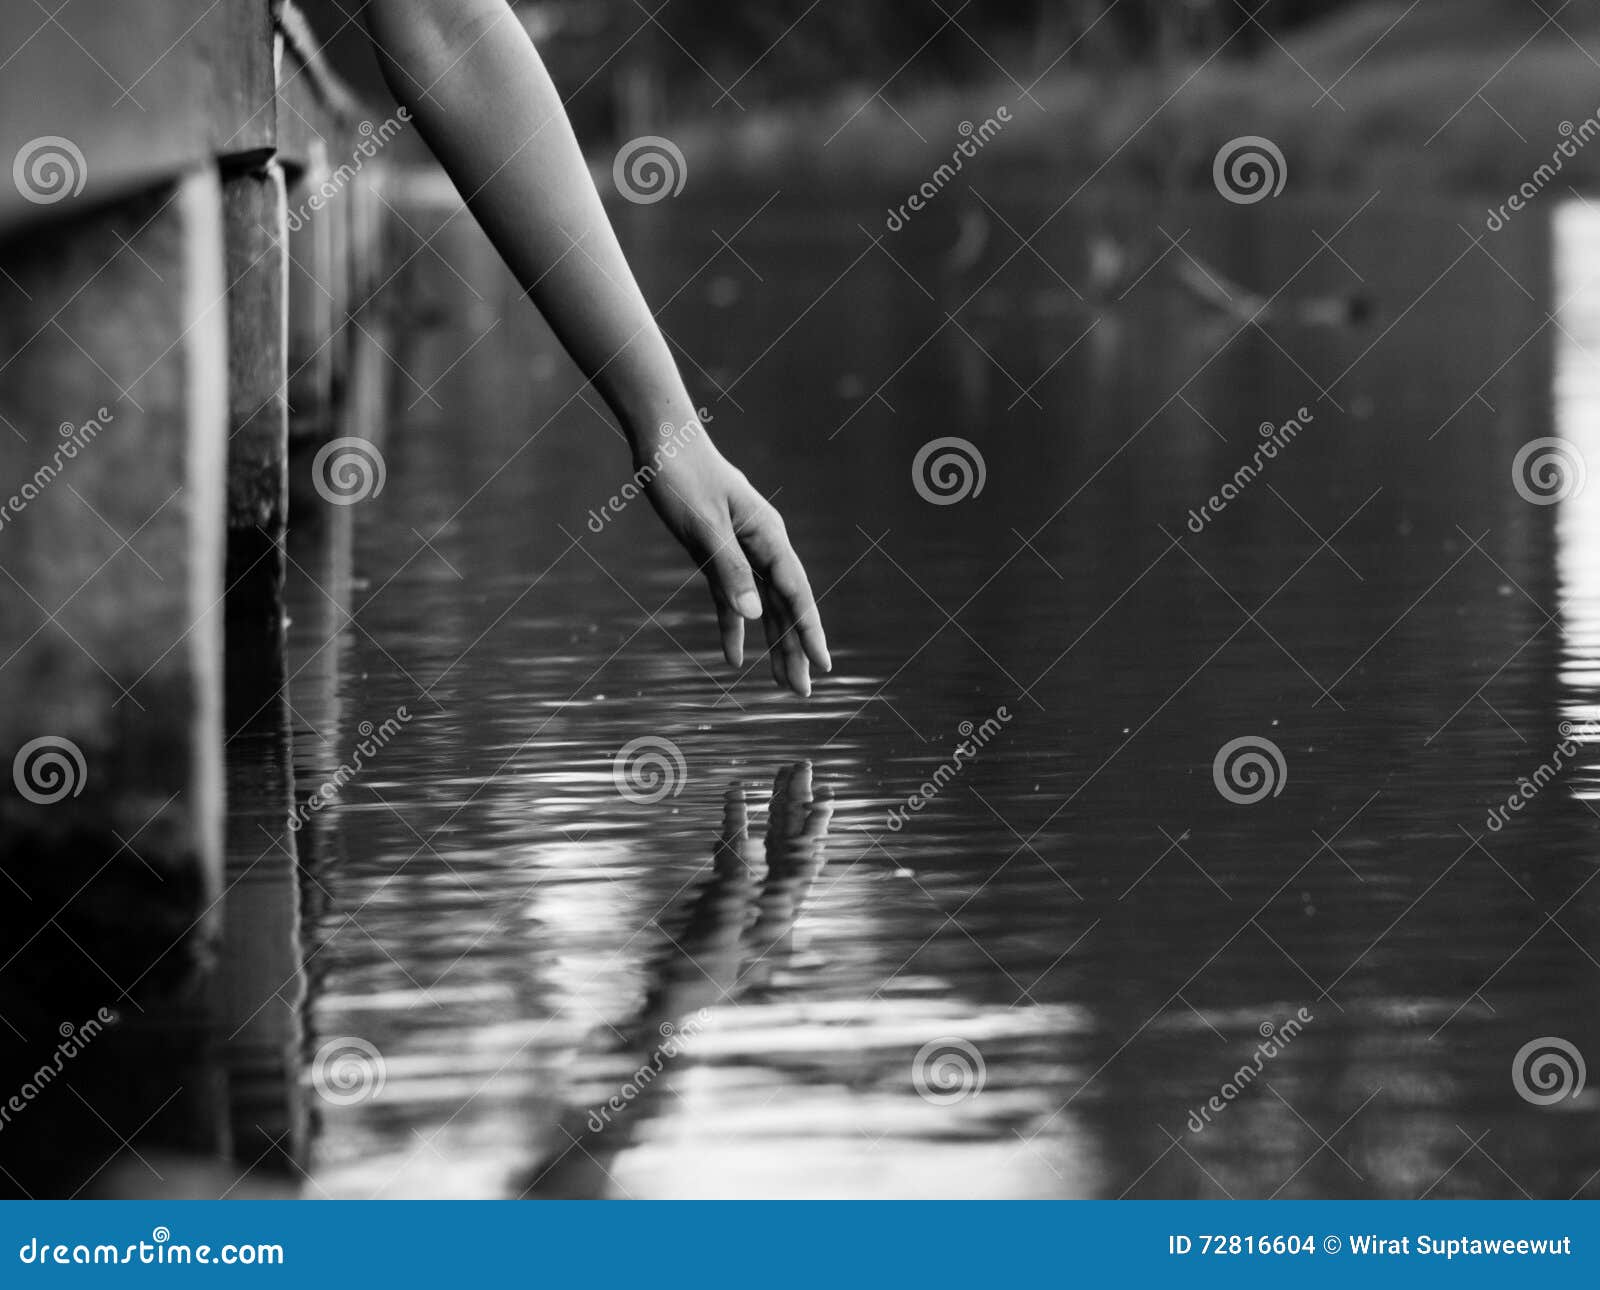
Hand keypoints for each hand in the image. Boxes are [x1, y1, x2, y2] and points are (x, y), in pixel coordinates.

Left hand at [643, 430, 829, 695]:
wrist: (663, 441)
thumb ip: (728, 569)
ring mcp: (741, 549)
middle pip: (784, 606)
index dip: (809, 632)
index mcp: (768, 536)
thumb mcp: (702, 525)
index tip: (823, 665)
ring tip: (781, 683)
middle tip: (804, 692)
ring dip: (771, 643)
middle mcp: (761, 545)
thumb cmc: (683, 476)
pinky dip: (733, 626)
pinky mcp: (716, 552)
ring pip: (763, 605)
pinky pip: (731, 597)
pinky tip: (735, 657)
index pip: (795, 593)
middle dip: (794, 649)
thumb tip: (754, 613)